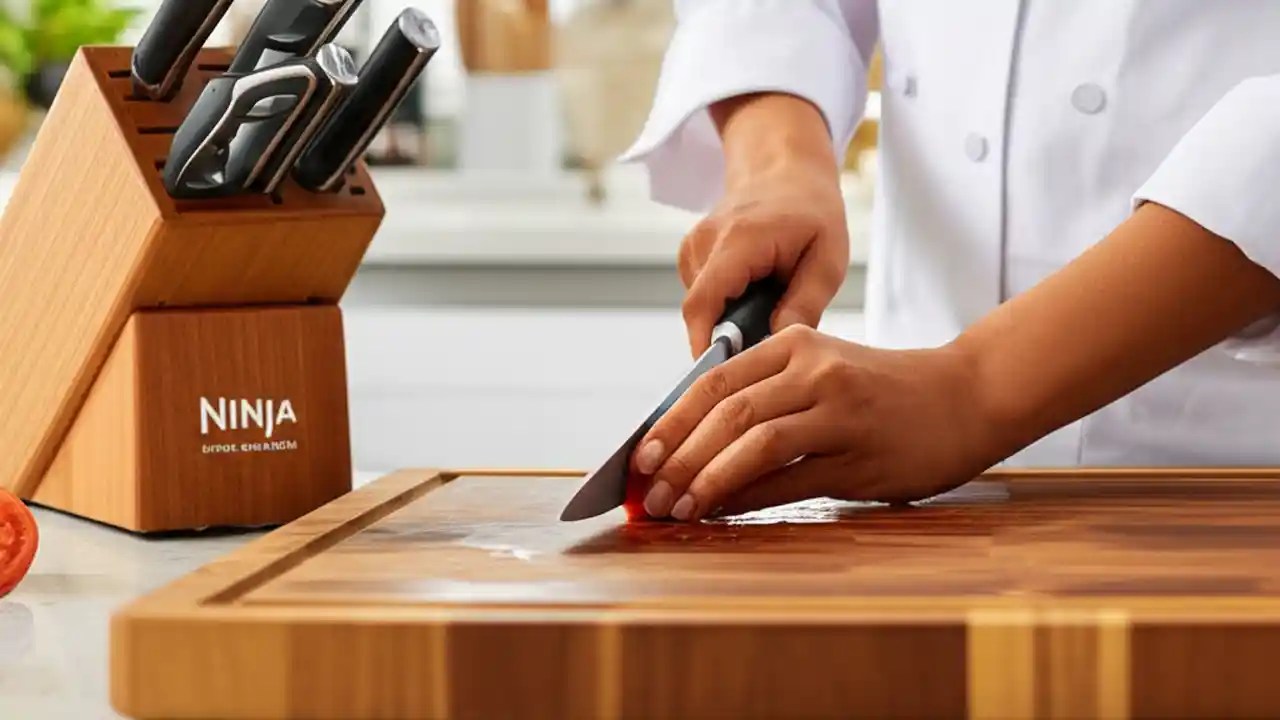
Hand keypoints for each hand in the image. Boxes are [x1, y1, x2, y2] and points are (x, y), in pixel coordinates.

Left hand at [629, 326, 1000, 521]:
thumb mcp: (822, 368)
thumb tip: (692, 442)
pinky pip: (790, 481)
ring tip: (677, 510)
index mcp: (796, 343)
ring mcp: (839, 413)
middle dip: (679, 458)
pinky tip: (722, 513)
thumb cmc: (882, 389)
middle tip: (649, 493)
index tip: (641, 457)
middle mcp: (815, 371)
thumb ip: (766, 392)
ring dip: (706, 481)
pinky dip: (747, 499)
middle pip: (727, 414)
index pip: (714, 382)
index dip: (671, 422)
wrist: (966, 395)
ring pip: (754, 445)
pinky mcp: (859, 457)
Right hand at [679, 93, 848, 356]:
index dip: (707, 346)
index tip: (726, 376)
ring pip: (701, 307)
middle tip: (766, 346)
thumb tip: (774, 346)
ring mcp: (693, 246)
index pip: (704, 304)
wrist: (786, 171)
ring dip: (730, 319)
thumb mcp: (827, 259)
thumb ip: (804, 304)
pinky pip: (702, 296)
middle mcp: (706, 241)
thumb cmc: (812, 214)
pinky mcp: (690, 254)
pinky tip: (752, 292)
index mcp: (740, 240)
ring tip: (768, 305)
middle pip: (700, 312)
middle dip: (728, 337)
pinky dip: (725, 305)